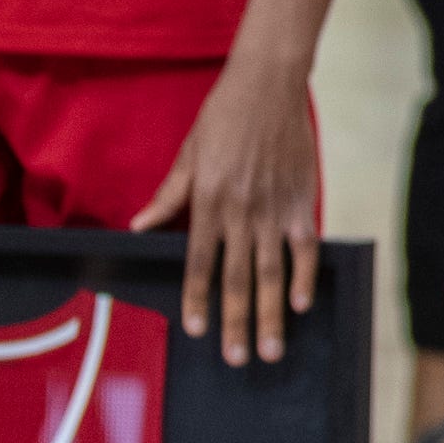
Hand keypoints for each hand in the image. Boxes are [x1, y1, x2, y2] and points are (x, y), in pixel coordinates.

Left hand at [130, 55, 320, 367]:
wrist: (268, 84)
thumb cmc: (223, 117)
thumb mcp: (187, 155)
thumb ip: (168, 196)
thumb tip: (139, 226)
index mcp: (207, 201)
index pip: (199, 262)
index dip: (198, 298)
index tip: (197, 330)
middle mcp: (240, 210)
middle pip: (238, 278)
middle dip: (237, 322)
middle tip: (237, 358)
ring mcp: (274, 207)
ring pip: (271, 272)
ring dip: (271, 313)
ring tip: (270, 348)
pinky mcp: (301, 200)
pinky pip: (305, 246)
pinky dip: (304, 275)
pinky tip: (301, 302)